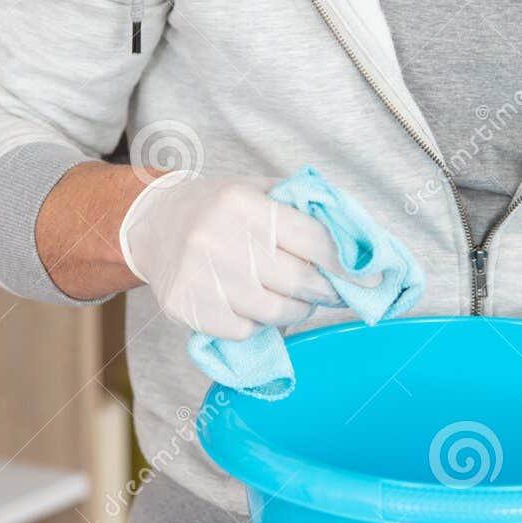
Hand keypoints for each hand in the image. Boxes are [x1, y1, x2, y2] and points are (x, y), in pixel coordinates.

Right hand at [118, 172, 347, 339]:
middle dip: (323, 290)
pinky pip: (243, 331)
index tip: (368, 277)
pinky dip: (257, 325)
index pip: (312, 240)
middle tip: (329, 291)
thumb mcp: (256, 191)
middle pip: (298, 280)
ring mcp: (200, 276)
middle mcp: (219, 238)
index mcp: (243, 204)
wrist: (153, 224)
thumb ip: (300, 209)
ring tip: (294, 300)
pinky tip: (254, 307)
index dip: (345, 263)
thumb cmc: (217, 208)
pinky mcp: (185, 307)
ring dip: (295, 310)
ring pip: (274, 312)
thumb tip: (355, 242)